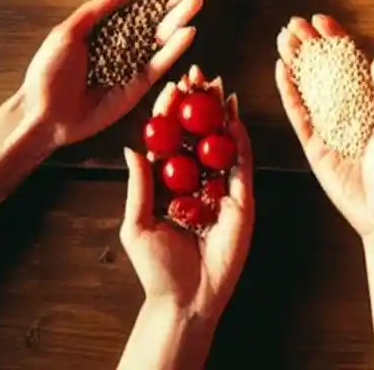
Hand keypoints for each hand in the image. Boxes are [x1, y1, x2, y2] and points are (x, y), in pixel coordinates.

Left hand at [19, 0, 201, 147]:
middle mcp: (122, 36)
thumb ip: (99, 8)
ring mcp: (134, 59)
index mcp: (103, 21)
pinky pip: (161, 62)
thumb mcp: (69, 32)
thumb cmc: (49, 71)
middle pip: (154, 8)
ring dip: (179, 15)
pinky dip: (175, 48)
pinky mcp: (140, 82)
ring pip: (162, 32)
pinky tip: (189, 31)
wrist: (45, 115)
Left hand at [119, 71, 253, 318]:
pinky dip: (240, 141)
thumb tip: (131, 147)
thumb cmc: (156, 268)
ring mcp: (222, 190)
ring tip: (219, 85)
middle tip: (198, 74)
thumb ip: (139, 185)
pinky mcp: (242, 201)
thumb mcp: (138, 223)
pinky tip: (235, 118)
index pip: (172, 141)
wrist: (185, 300)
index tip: (169, 86)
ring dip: (222, 114)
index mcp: (171, 185)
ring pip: (222, 143)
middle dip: (200, 105)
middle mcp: (198, 182)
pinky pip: (242, 166)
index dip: (171, 114)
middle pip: (199, 134)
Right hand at [274, 14, 373, 239]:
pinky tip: (281, 71)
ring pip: (308, 87)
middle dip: (310, 45)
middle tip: (293, 23)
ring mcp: (330, 128)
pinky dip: (289, 93)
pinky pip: (299, 115)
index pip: (351, 64)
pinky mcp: (315, 147)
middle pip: (325, 70)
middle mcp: (350, 111)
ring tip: (282, 38)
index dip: (336, 40)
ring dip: (296, 62)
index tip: (322, 20)